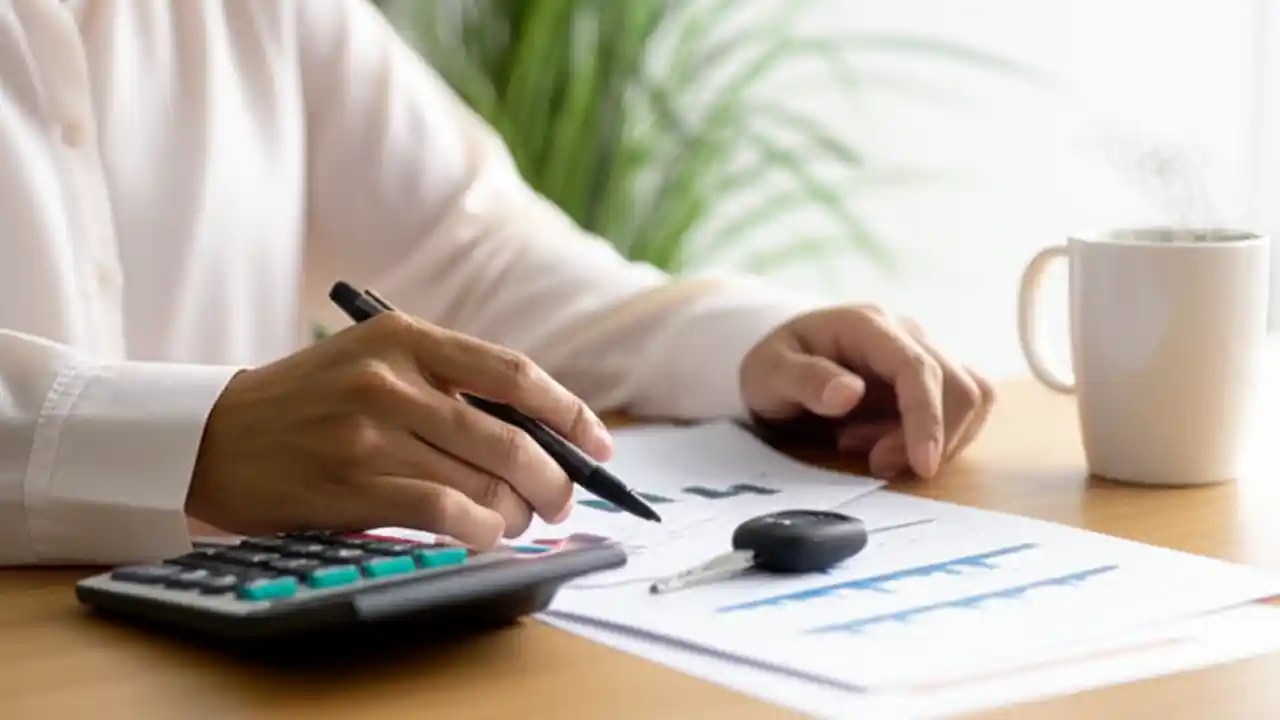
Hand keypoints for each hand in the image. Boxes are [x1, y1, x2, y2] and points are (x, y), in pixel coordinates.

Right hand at [187, 312, 611, 548]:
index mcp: (405, 335)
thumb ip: (447, 386)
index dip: (569, 412)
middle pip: (510, 438)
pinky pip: (446, 512)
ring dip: (518, 512)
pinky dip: (480, 531)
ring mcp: (371, 431)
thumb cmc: (309, 402)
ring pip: (484, 481)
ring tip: (518, 520)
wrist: (213, 436)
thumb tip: (540, 437)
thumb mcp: (374, 364)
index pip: (514, 372)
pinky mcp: (353, 482)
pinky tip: (483, 535)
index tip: (599, 444)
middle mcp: (392, 377)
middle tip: (562, 500)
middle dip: (554, 480)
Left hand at [740, 306, 994, 478]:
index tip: (923, 466)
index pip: (918, 368)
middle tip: (875, 463)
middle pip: (959, 385)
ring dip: (935, 438)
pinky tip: (889, 444)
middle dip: (928, 437)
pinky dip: (937, 438)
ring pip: (970, 398)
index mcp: (868, 325)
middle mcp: (906, 333)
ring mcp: (924, 353)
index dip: (927, 419)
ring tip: (873, 451)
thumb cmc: (774, 366)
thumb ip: (804, 380)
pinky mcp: (932, 379)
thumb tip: (850, 392)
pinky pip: (962, 410)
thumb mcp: (767, 373)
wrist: (780, 364)